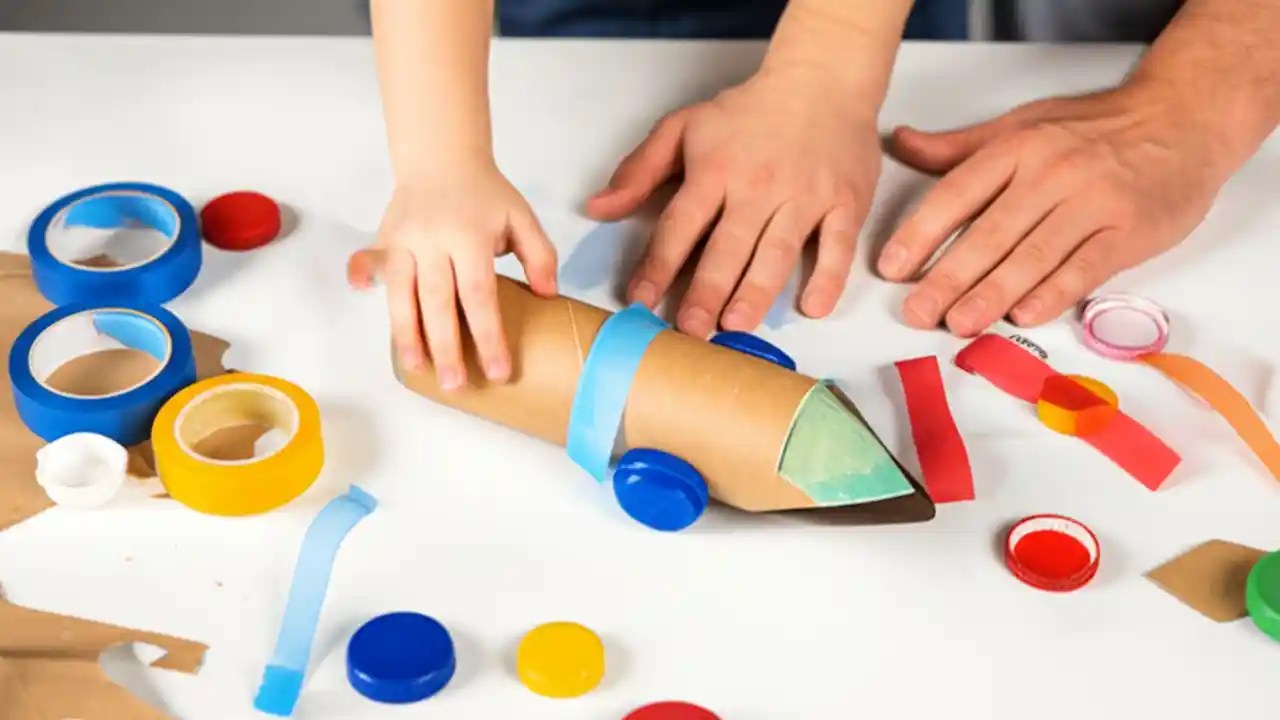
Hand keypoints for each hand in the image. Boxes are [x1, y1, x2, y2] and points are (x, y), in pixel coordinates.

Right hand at [348, 162, 556, 388]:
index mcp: (470, 236)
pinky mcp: (383, 238)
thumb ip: (539, 254)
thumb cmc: (485, 195)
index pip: (480, 295)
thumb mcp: (520, 217)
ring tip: (417, 368)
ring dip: (406, 333)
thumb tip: (549, 295)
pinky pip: (370, 259)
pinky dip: (362, 273)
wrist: (442, 156)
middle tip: (456, 384)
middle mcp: (433, 239)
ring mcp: (404, 239)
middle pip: (438, 302)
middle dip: (446, 346)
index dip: (489, 335)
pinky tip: (360, 291)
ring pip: (402, 293)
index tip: (498, 371)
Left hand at [586, 68, 881, 337]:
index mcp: (715, 169)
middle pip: (728, 247)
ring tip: (736, 326)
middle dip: (706, 292)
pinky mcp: (845, 202)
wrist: (821, 79)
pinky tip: (812, 306)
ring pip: (777, 251)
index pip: (680, 225)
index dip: (657, 265)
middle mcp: (758, 186)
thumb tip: (597, 208)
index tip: (641, 301)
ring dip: (756, 291)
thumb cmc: (748, 111)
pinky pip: (837, 245)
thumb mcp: (683, 127)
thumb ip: (639, 170)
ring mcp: (804, 195)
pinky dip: (827, 277)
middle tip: (691, 330)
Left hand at [878, 83, 1229, 335]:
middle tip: (917, 312)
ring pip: (1032, 255)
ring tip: (959, 323)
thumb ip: (959, 146)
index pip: (957, 193)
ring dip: (993, 294)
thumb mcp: (1021, 125)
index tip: (891, 267)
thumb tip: (900, 143)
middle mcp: (1051, 173)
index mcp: (1017, 148)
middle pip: (989, 233)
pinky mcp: (1129, 231)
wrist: (1181, 119)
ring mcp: (1092, 202)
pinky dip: (1054, 293)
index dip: (920, 233)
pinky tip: (1024, 315)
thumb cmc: (1093, 128)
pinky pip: (1085, 267)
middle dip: (948, 278)